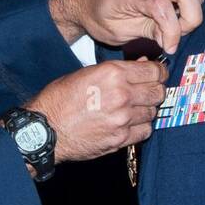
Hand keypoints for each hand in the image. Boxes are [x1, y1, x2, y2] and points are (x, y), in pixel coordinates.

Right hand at [25, 59, 165, 163]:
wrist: (46, 129)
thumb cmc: (60, 99)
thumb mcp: (86, 73)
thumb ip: (116, 71)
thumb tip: (142, 66)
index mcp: (112, 74)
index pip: (154, 71)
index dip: (158, 72)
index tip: (156, 75)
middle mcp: (121, 95)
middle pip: (158, 92)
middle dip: (155, 90)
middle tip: (147, 92)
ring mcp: (123, 119)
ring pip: (153, 112)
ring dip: (146, 110)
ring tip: (133, 109)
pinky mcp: (120, 139)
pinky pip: (145, 131)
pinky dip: (141, 127)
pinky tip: (130, 123)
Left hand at [50, 0, 203, 53]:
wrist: (86, 0)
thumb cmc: (98, 16)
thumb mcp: (119, 31)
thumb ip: (149, 32)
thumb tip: (172, 40)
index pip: (163, 6)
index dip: (172, 30)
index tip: (169, 47)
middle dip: (190, 16)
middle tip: (178, 34)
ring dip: (193, 5)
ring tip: (179, 24)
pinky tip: (178, 15)